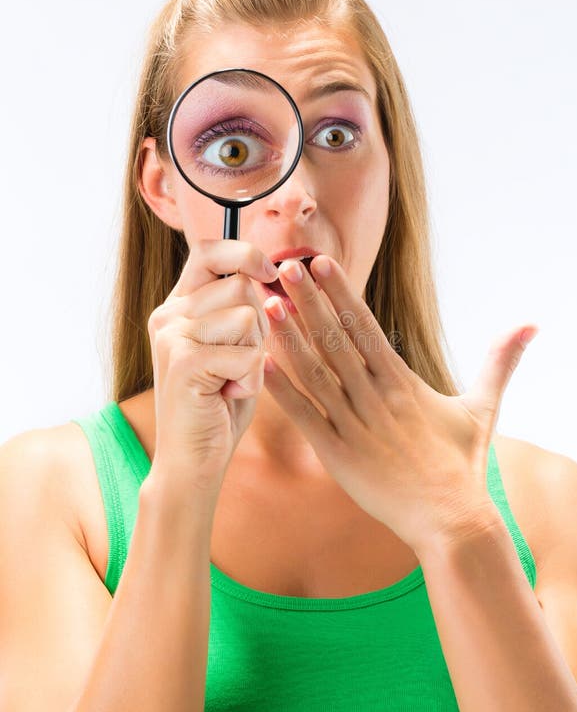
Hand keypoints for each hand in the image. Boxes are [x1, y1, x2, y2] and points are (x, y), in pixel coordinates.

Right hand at [146, 238, 276, 504]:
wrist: (192, 461)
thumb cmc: (220, 404)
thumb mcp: (233, 346)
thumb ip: (242, 309)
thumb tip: (272, 271)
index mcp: (179, 305)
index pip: (210, 250)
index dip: (245, 253)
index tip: (269, 273)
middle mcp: (168, 314)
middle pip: (241, 285)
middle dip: (259, 324)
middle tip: (237, 362)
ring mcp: (172, 336)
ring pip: (247, 316)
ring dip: (255, 353)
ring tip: (231, 380)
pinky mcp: (184, 362)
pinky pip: (247, 353)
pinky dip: (250, 380)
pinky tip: (228, 396)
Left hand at [262, 255, 537, 556]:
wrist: (451, 520)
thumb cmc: (462, 464)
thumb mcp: (482, 407)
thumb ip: (500, 362)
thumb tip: (530, 324)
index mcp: (402, 381)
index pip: (367, 325)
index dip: (342, 293)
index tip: (321, 263)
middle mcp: (376, 396)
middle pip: (337, 340)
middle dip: (310, 302)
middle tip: (285, 269)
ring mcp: (355, 425)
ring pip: (317, 373)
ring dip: (291, 338)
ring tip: (268, 306)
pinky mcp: (338, 456)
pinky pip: (306, 418)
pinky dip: (283, 392)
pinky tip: (262, 367)